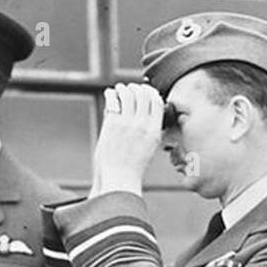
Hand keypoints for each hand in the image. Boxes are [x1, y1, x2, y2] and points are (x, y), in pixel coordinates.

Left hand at [90, 82, 162, 197]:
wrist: (119, 178)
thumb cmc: (133, 166)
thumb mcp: (150, 147)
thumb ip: (150, 130)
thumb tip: (147, 114)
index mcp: (154, 131)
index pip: (156, 101)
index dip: (150, 91)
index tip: (145, 90)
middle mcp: (142, 125)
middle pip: (142, 94)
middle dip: (135, 87)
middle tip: (130, 88)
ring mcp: (127, 123)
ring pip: (128, 94)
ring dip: (123, 88)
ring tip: (119, 90)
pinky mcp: (112, 124)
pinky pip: (113, 100)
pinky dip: (111, 94)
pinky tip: (110, 94)